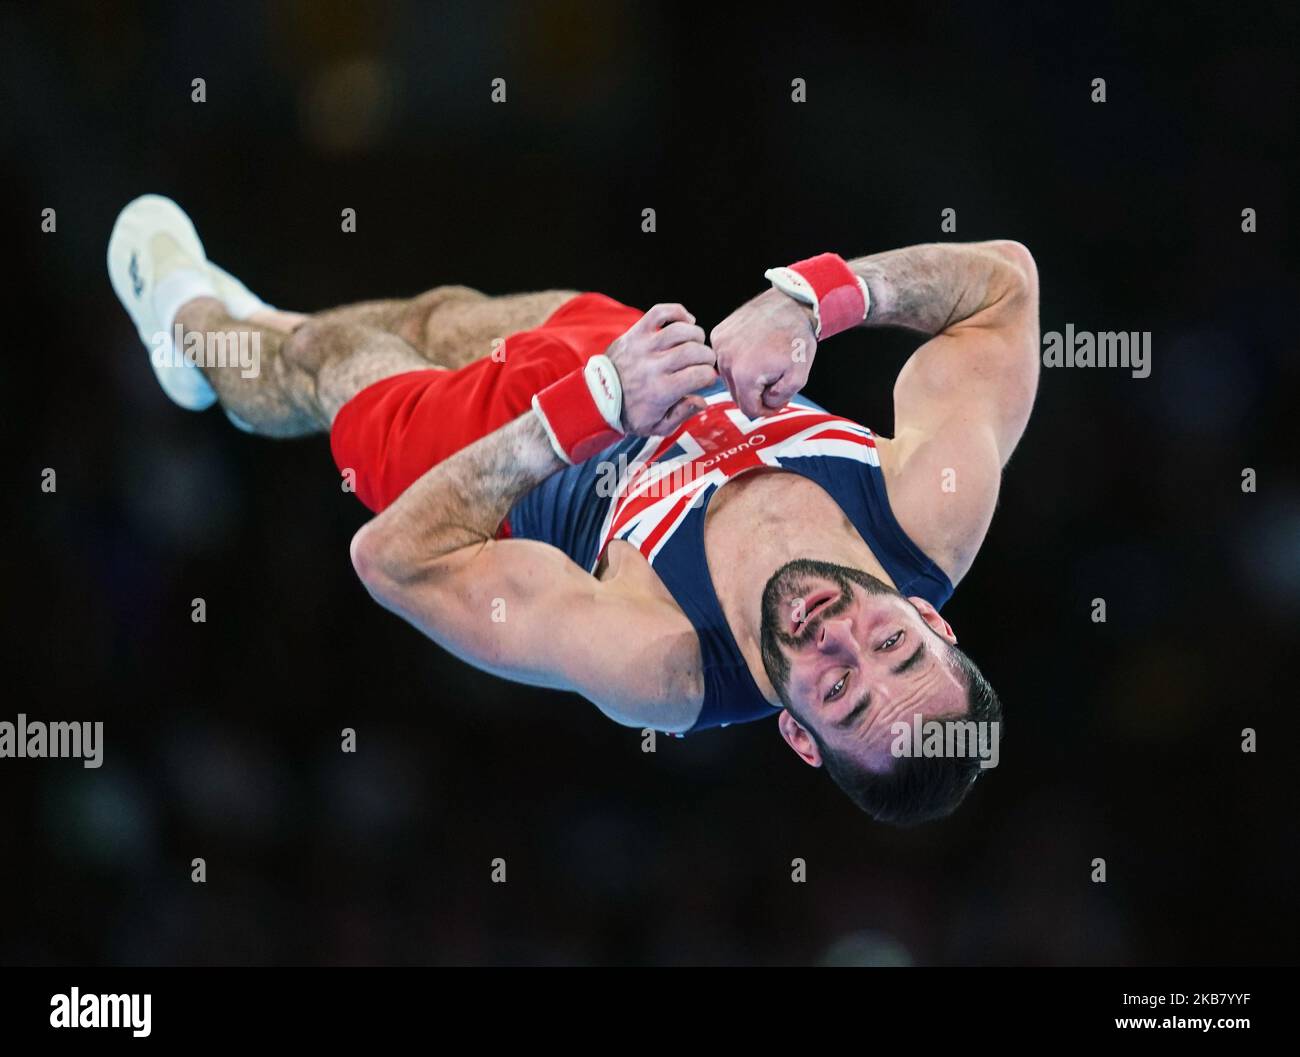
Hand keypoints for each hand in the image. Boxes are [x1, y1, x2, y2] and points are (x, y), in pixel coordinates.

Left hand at [606, 303, 716, 435]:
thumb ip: (683, 415)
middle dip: (708, 357)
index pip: (700, 375)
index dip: (710, 377)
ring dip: (697, 336)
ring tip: (696, 345)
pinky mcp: (636, 332)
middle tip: (705, 363)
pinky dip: (678, 312)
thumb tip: (702, 400)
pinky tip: (687, 321)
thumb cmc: (630, 414)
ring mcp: (644, 346)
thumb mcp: (657, 427)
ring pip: (681, 330)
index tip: (707, 380)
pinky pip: (661, 312)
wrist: (597, 398)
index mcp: (662, 390)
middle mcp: (654, 366)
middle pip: (695, 351)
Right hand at [710, 288, 817, 416]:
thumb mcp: (798, 377)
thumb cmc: (796, 339)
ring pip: (729, 379)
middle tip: (775, 378)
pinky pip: (725, 360)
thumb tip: (762, 404)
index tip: (779, 396)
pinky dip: (738, 360)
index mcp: (743, 375)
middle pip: (737, 396)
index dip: (767, 409)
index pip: (749, 410)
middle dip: (757, 393)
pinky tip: (754, 350)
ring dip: (746, 377)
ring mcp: (719, 347)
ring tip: (765, 362)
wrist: (790, 303)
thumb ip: (779, 400)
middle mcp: (724, 362)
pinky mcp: (718, 335)